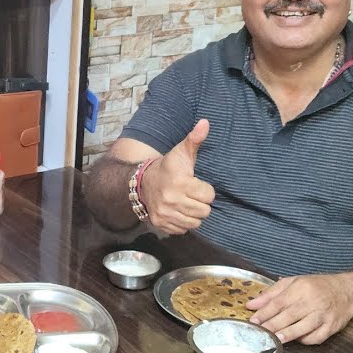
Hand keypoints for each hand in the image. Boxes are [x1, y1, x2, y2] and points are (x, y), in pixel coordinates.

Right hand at [140, 119, 215, 234]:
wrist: (143, 182)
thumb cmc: (168, 167)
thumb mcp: (181, 152)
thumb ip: (195, 139)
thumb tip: (205, 122)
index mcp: (180, 182)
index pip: (209, 195)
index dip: (206, 190)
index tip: (197, 184)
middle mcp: (172, 200)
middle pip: (204, 211)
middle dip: (201, 203)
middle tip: (192, 194)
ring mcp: (165, 213)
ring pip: (195, 223)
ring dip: (193, 214)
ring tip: (186, 203)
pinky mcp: (161, 223)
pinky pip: (183, 230)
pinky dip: (183, 222)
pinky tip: (178, 211)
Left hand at [246, 274, 352, 344]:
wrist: (347, 292)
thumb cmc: (317, 286)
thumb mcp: (294, 282)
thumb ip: (271, 293)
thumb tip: (252, 305)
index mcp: (302, 288)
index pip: (279, 302)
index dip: (265, 312)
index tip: (253, 321)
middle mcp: (313, 301)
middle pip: (289, 316)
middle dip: (272, 326)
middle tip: (259, 333)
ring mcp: (323, 315)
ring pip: (303, 327)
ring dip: (288, 335)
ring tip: (274, 340)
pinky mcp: (331, 327)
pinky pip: (316, 337)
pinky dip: (305, 340)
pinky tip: (295, 340)